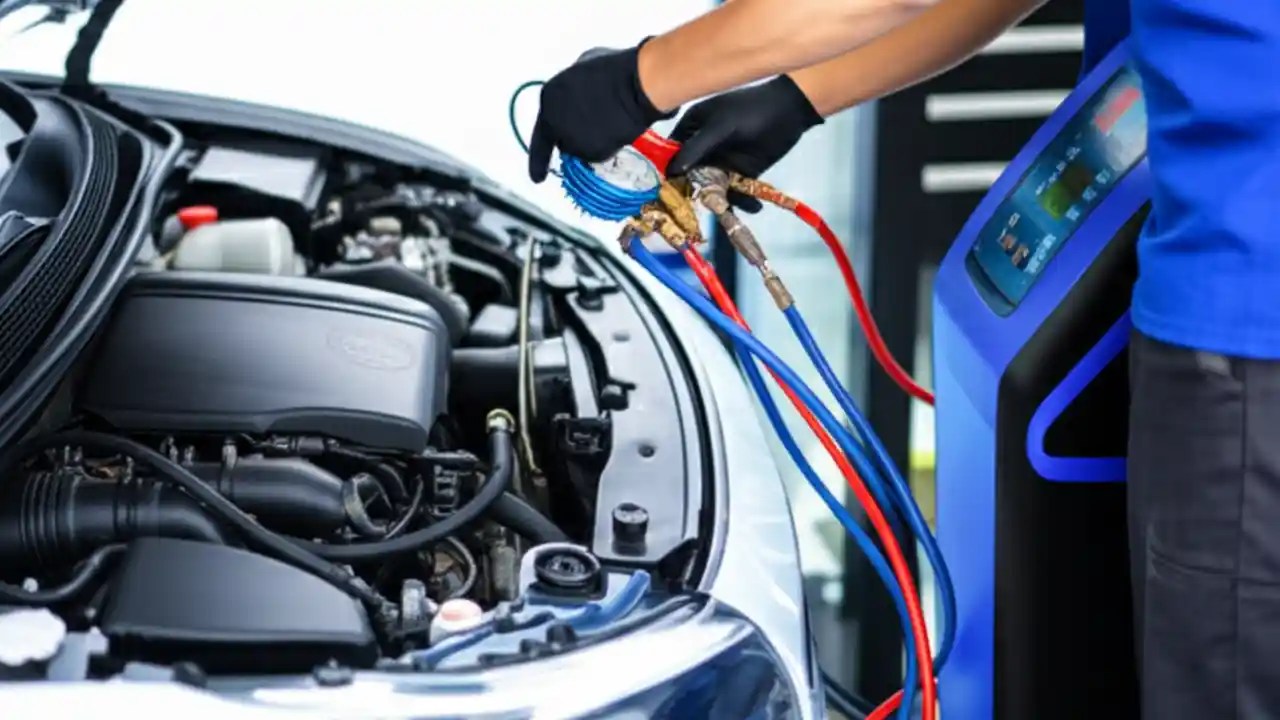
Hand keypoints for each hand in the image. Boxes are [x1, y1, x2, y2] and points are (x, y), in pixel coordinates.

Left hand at [528, 42, 674, 183]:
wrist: (634, 85)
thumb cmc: (612, 71)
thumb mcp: (579, 72)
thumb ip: (568, 92)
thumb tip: (573, 100)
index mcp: (548, 98)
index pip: (540, 133)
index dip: (540, 155)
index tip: (537, 176)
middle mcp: (554, 123)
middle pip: (561, 141)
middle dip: (574, 136)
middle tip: (594, 125)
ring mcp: (571, 139)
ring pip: (579, 149)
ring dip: (591, 140)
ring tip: (609, 119)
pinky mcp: (592, 152)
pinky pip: (597, 154)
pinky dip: (606, 146)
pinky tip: (615, 128)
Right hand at [668, 76, 822, 211]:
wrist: (790, 111)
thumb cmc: (751, 110)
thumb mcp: (721, 126)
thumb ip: (697, 147)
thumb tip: (672, 171)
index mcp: (692, 129)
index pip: (672, 155)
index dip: (670, 174)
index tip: (669, 193)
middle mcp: (703, 149)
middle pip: (690, 177)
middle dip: (696, 193)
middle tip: (704, 205)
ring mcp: (722, 163)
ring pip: (713, 189)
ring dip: (722, 203)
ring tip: (733, 211)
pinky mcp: (742, 174)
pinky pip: (736, 193)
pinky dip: (744, 202)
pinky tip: (755, 205)